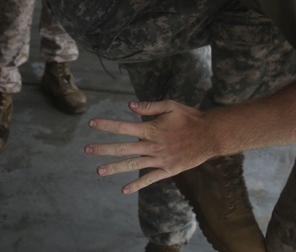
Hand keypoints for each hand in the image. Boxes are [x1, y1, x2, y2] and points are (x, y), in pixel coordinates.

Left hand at [85, 100, 213, 194]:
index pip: (124, 127)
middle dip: (104, 148)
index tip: (92, 123)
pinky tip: (124, 190)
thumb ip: (149, 107)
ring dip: (115, 168)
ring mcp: (159, 159)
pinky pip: (149, 179)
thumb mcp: (170, 106)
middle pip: (123, 148)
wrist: (209, 135)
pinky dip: (137, 185)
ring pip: (132, 165)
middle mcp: (152, 145)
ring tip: (98, 170)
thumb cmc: (189, 118)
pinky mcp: (167, 170)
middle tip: (87, 150)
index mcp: (151, 129)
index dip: (107, 125)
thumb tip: (129, 105)